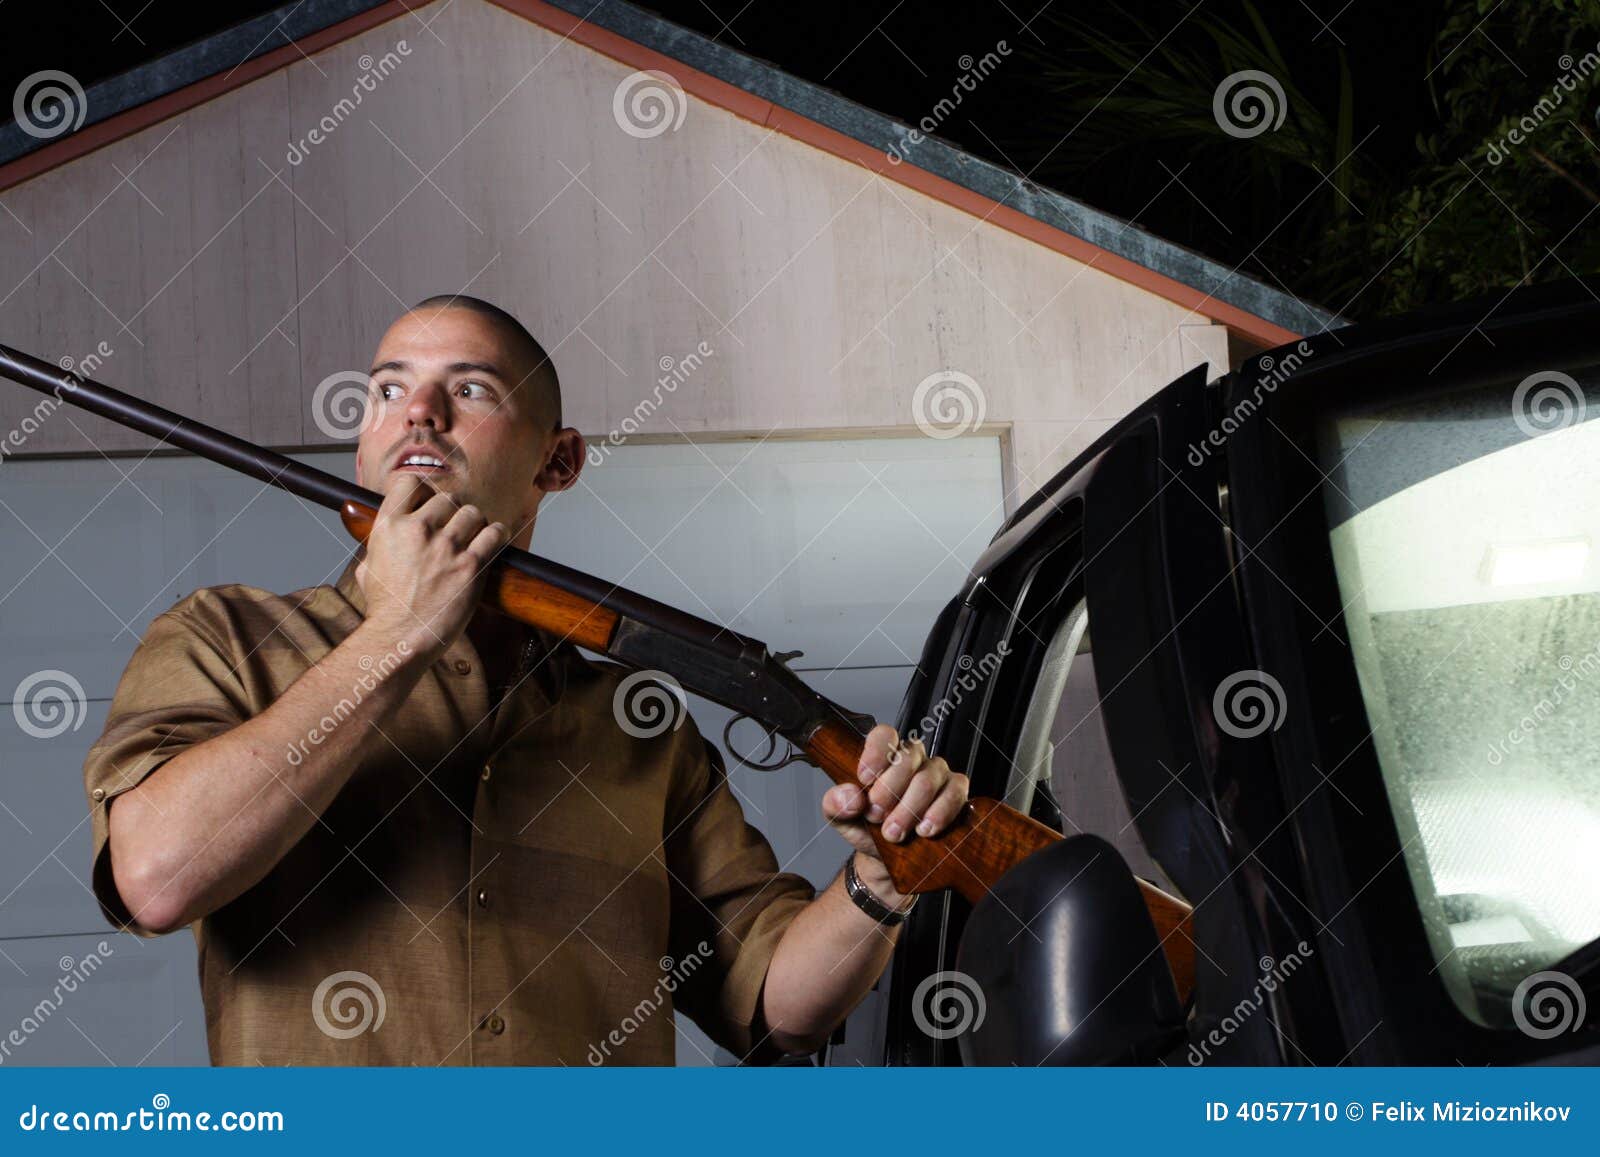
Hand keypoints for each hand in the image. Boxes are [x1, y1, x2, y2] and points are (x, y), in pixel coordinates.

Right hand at [354, 473, 506, 660]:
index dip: (422, 489)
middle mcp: (418, 529)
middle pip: (447, 498)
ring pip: (472, 512)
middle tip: (454, 528)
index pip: (409, 482)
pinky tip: (494, 539)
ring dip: (475, 523)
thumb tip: (388, 532)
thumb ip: (381, 544)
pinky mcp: (471, 564)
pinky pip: (494, 534)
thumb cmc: (384, 608)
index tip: (428, 501)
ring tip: (474, 536)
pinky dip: (497, 534)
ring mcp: (446, 546)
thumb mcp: (368, 568)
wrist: (401, 637)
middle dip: (452, 512)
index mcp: (389, 526)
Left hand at [821, 723, 969, 865]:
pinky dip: (939, 813)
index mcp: (884, 755)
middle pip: (908, 758)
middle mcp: (913, 758)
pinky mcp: (956, 792)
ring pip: (927, 780)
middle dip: (889, 791)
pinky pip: (954, 794)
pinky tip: (924, 829)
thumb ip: (837, 803)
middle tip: (876, 816)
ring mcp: (937, 773)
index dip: (876, 753)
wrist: (886, 859)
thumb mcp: (842, 817)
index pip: (884, 735)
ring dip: (909, 809)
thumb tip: (851, 795)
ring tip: (894, 832)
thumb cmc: (866, 828)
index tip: (864, 779)